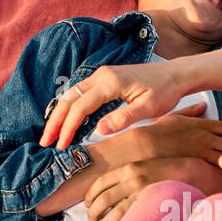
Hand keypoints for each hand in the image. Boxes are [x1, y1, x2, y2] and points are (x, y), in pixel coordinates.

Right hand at [41, 60, 190, 149]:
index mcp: (110, 82)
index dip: (68, 127)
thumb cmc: (166, 91)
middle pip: (69, 98)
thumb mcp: (149, 108)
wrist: (176, 74)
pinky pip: (80, 92)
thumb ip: (124, 118)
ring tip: (51, 134)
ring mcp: (102, 75)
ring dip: (60, 114)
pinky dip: (70, 107)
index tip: (61, 146)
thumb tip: (99, 130)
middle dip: (55, 121)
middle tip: (45, 142)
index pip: (81, 107)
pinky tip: (66, 120)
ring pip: (72, 94)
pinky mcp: (105, 78)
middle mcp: (102, 75)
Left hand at [85, 156, 221, 220]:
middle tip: (91, 219)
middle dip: (93, 210)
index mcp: (130, 167)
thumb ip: (136, 174)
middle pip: (102, 197)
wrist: (196, 174)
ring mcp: (139, 191)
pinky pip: (125, 217)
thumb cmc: (174, 172)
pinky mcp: (147, 204)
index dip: (91, 195)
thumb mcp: (151, 166)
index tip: (87, 203)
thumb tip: (121, 186)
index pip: (101, 181)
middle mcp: (132, 177)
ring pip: (110, 209)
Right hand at [119, 106, 221, 163]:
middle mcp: (206, 135)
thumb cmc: (157, 131)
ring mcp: (203, 149)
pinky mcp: (199, 161)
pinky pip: (218, 168)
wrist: (147, 144)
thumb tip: (202, 106)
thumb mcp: (175, 116)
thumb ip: (191, 111)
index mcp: (202, 124)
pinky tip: (221, 178)